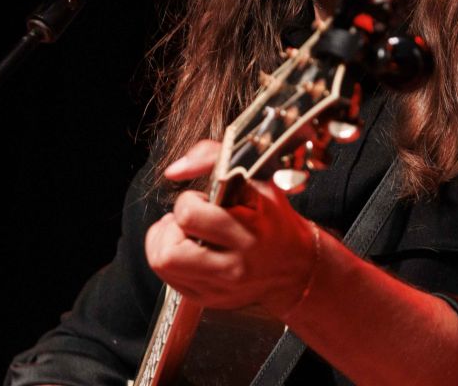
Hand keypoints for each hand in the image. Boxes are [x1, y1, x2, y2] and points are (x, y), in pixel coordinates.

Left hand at [144, 139, 317, 317]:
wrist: (295, 267)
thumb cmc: (273, 219)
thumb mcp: (257, 179)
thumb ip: (214, 157)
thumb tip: (175, 169)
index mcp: (249, 232)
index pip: (189, 215)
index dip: (189, 201)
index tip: (204, 201)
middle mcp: (235, 266)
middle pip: (168, 252)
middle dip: (170, 229)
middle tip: (187, 221)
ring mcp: (221, 288)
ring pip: (162, 265)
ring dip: (165, 243)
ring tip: (184, 234)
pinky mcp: (209, 301)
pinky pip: (168, 280)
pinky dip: (170, 260)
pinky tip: (188, 250)